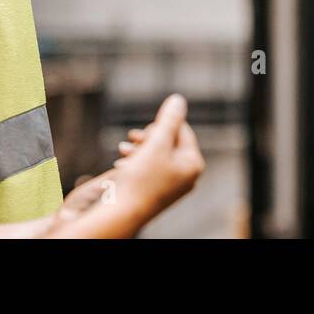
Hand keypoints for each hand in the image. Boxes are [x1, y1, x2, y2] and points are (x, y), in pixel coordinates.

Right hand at [107, 93, 203, 219]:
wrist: (122, 213)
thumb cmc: (141, 179)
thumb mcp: (157, 142)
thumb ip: (169, 119)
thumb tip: (179, 99)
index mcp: (193, 163)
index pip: (182, 130)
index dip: (160, 126)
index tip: (142, 134)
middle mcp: (186, 175)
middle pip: (169, 141)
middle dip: (148, 137)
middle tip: (132, 138)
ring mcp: (172, 185)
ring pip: (156, 153)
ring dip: (138, 147)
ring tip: (122, 151)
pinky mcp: (156, 190)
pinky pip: (148, 167)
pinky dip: (135, 161)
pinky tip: (120, 164)